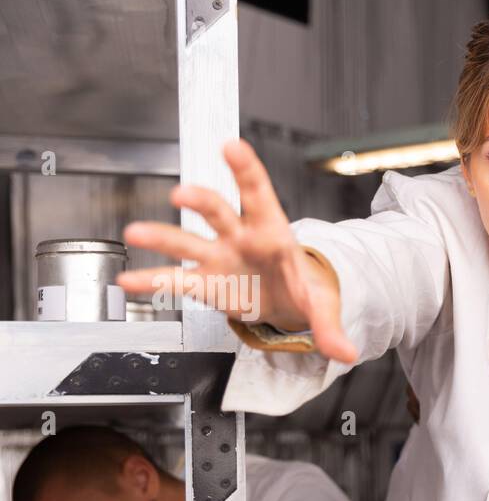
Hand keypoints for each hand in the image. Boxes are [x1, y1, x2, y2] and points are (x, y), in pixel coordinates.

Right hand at [117, 138, 357, 362]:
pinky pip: (175, 278)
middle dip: (201, 201)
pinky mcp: (205, 282)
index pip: (258, 193)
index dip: (245, 169)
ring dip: (162, 236)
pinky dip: (151, 280)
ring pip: (187, 241)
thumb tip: (347, 353)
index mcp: (272, 232)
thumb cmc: (303, 289)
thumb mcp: (323, 306)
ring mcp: (218, 256)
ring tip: (136, 232)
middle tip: (183, 195)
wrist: (286, 300)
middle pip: (218, 210)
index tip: (232, 147)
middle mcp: (239, 236)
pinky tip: (129, 279)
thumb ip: (330, 328)